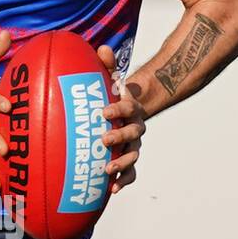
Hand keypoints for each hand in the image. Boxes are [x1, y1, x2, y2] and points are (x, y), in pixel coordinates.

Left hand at [96, 46, 145, 194]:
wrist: (126, 114)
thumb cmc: (111, 96)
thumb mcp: (108, 79)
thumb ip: (106, 65)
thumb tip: (101, 47)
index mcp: (130, 108)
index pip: (127, 107)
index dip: (118, 109)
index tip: (104, 111)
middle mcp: (135, 127)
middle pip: (133, 134)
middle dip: (119, 137)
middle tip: (103, 140)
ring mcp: (133, 145)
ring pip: (133, 156)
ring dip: (122, 164)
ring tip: (107, 170)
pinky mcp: (128, 160)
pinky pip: (131, 173)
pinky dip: (124, 181)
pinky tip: (112, 190)